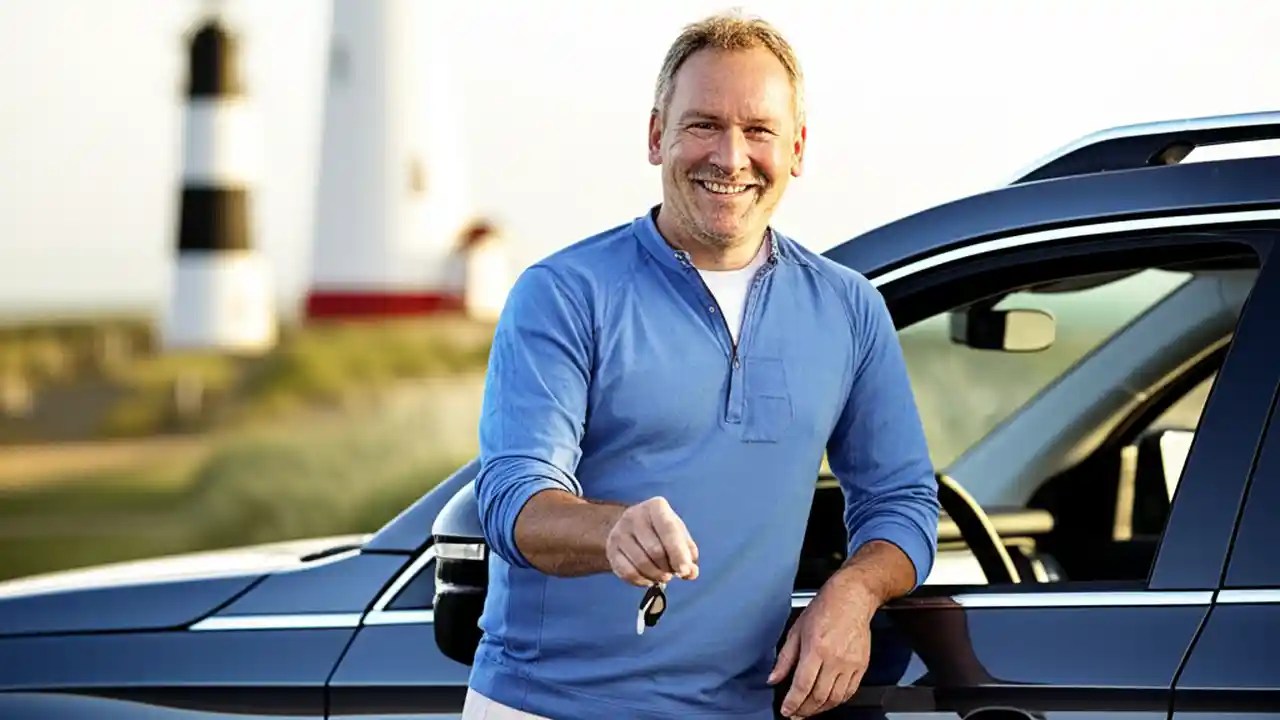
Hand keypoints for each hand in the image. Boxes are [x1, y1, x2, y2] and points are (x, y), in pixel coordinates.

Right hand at [605, 496, 698, 585]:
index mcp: (656, 506)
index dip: (678, 554)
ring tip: (663, 575)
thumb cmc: (661, 532)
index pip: (669, 531)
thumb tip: (691, 572)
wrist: (632, 529)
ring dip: (656, 576)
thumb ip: (688, 554)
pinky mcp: (611, 549)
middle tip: (673, 572)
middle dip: (668, 567)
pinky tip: (649, 578)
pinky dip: (642, 581)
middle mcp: (634, 515)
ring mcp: (619, 531)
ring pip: (641, 563)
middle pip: (655, 550)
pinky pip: (627, 572)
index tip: (685, 570)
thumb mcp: (679, 536)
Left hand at [768, 579, 876, 717]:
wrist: (852, 597)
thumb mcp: (796, 630)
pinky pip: (849, 692)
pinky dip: (837, 701)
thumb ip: (785, 658)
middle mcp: (835, 659)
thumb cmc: (825, 608)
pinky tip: (827, 702)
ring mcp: (851, 664)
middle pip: (818, 696)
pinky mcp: (862, 666)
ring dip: (820, 709)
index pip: (802, 685)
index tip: (786, 710)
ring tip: (808, 710)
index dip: (792, 703)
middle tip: (795, 714)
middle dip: (804, 710)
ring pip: (835, 698)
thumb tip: (773, 678)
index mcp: (816, 648)